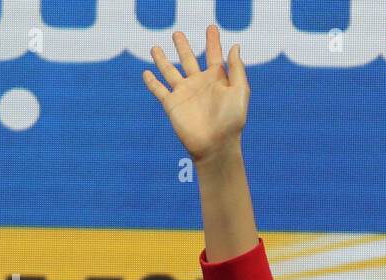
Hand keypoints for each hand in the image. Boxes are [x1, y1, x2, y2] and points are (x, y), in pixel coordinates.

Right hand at [143, 25, 248, 163]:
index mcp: (217, 80)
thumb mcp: (239, 92)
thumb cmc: (231, 121)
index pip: (214, 56)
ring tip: (155, 47)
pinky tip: (146, 73)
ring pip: (170, 71)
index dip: (213, 42)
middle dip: (183, 46)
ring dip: (162, 59)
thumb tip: (234, 47)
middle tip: (177, 33)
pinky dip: (151, 82)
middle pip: (188, 59)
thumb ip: (236, 69)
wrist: (215, 145)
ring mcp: (184, 93)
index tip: (212, 28)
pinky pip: (159, 90)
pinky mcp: (171, 104)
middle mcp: (199, 84)